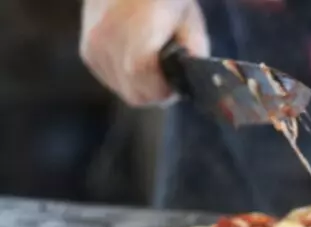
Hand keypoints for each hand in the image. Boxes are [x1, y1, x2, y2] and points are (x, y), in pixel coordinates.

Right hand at [79, 0, 282, 106]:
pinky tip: (138, 59)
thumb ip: (195, 52)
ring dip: (142, 85)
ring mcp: (94, 48)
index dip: (167, 90)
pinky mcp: (88, 51)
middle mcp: (109, 44)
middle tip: (171, 77)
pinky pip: (112, 79)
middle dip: (157, 91)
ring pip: (124, 90)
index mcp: (136, 35)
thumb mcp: (189, 19)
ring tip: (155, 63)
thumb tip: (192, 80)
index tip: (179, 83)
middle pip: (136, 95)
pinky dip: (127, 77)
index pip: (148, 86)